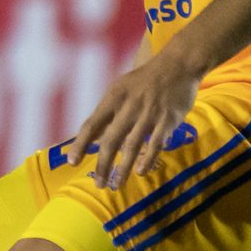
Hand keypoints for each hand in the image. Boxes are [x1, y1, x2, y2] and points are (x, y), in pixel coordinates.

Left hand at [68, 47, 201, 186]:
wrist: (178, 65)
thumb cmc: (145, 80)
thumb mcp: (120, 88)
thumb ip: (108, 112)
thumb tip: (91, 136)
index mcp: (113, 98)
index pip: (91, 124)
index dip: (80, 144)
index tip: (72, 161)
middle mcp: (128, 106)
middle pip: (110, 140)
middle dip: (102, 164)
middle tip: (98, 184)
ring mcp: (148, 114)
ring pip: (132, 146)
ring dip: (123, 168)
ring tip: (115, 184)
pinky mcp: (167, 120)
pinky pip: (155, 143)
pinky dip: (147, 159)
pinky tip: (141, 172)